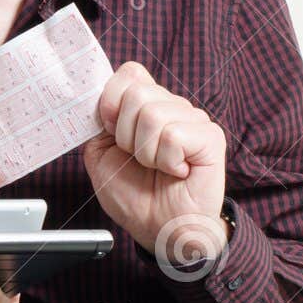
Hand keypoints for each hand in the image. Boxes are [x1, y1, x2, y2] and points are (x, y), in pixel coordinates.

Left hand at [81, 62, 228, 261]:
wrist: (160, 229)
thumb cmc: (135, 197)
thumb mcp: (100, 156)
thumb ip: (95, 123)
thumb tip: (92, 97)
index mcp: (146, 106)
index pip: (130, 73)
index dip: (111, 99)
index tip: (110, 130)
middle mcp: (172, 106)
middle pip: (136, 92)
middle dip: (125, 135)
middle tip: (138, 159)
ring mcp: (193, 119)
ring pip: (152, 114)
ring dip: (145, 152)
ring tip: (157, 167)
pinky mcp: (210, 136)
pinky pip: (173, 134)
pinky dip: (165, 160)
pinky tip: (176, 171)